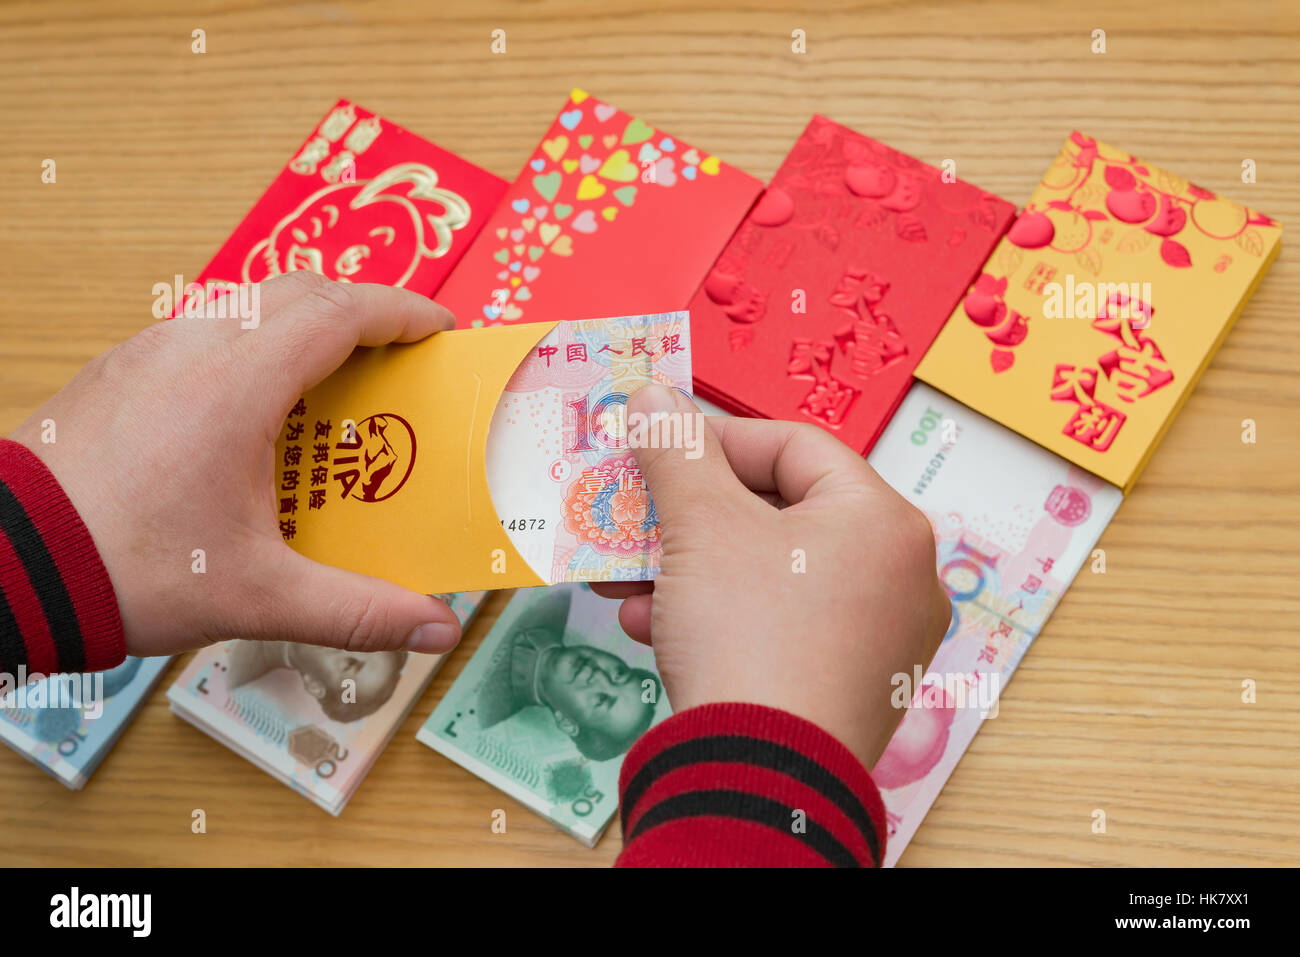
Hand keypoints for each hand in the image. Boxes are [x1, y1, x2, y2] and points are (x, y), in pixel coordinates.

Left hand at [7, 273, 464, 657]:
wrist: (5, 565)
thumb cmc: (124, 569)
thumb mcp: (258, 596)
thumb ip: (357, 610)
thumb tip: (437, 629)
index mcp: (239, 382)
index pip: (340, 311)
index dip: (402, 312)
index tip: (441, 331)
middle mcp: (194, 345)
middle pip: (298, 291)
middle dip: (361, 311)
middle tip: (398, 357)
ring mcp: (150, 350)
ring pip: (247, 302)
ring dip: (302, 325)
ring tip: (332, 383)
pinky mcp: (120, 369)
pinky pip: (205, 329)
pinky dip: (252, 345)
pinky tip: (253, 410)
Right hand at [593, 384, 949, 767]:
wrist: (761, 778)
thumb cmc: (751, 642)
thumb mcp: (700, 526)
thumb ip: (676, 450)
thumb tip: (654, 398)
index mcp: (884, 522)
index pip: (796, 446)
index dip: (717, 439)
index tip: (661, 448)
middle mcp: (898, 577)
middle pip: (779, 513)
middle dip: (691, 516)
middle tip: (639, 514)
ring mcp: (877, 639)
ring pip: (770, 574)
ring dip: (690, 569)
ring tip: (631, 580)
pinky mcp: (847, 686)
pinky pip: (778, 626)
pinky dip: (717, 616)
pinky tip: (655, 627)